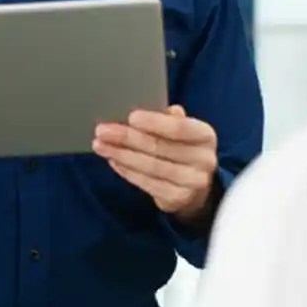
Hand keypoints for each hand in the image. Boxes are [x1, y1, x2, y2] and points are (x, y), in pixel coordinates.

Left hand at [93, 105, 218, 224]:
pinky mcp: (177, 198)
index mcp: (205, 136)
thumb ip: (167, 118)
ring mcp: (192, 182)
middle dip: (127, 137)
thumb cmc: (182, 148)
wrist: (196, 186)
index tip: (130, 117)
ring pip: (150, 166)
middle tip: (102, 130)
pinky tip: (113, 160)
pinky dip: (126, 171)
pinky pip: (146, 183)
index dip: (154, 122)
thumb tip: (147, 107)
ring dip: (121, 155)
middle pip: (160, 147)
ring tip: (100, 145)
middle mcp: (204, 160)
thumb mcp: (181, 130)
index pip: (180, 128)